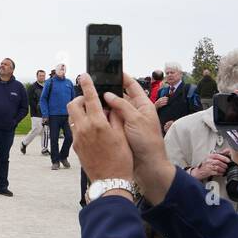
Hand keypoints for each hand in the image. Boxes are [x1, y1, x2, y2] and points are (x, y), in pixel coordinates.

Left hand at [67, 77, 134, 184]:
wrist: (110, 181)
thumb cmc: (121, 159)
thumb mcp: (122, 135)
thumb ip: (115, 117)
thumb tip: (109, 105)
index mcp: (97, 123)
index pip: (90, 98)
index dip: (87, 85)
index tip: (84, 75)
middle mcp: (84, 129)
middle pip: (73, 105)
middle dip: (80, 98)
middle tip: (91, 100)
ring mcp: (77, 138)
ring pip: (72, 117)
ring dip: (80, 111)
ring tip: (94, 115)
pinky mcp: (76, 146)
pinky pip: (75, 128)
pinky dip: (81, 123)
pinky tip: (93, 129)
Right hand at [93, 74, 174, 201]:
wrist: (148, 167)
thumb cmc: (147, 143)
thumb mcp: (136, 120)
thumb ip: (122, 105)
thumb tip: (107, 95)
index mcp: (143, 106)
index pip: (132, 86)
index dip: (122, 77)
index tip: (111, 70)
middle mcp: (134, 112)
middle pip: (120, 96)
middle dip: (108, 90)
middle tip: (94, 84)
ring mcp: (126, 123)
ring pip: (112, 109)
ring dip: (103, 105)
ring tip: (89, 97)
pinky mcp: (119, 133)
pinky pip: (108, 121)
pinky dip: (101, 117)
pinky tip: (91, 114)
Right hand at [192, 151, 230, 181]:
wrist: (198, 172)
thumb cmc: (205, 164)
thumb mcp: (211, 158)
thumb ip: (220, 154)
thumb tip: (228, 150)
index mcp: (209, 156)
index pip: (217, 156)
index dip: (224, 158)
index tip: (228, 160)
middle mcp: (208, 161)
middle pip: (218, 162)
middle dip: (224, 165)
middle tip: (226, 166)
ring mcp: (208, 166)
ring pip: (218, 167)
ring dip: (223, 169)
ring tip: (224, 170)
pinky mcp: (209, 172)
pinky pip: (216, 172)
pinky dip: (220, 173)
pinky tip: (221, 173)